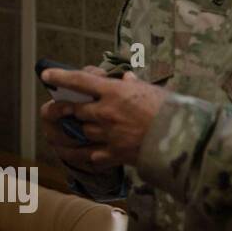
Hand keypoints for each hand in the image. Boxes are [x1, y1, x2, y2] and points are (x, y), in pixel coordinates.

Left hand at [40, 67, 169, 168]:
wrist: (185, 140)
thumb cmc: (173, 111)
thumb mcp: (153, 91)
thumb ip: (134, 85)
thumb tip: (127, 78)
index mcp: (115, 92)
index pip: (80, 81)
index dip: (61, 77)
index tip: (46, 75)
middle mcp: (106, 113)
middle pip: (74, 109)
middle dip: (65, 109)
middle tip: (59, 108)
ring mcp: (108, 134)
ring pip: (81, 131)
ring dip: (79, 130)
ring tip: (74, 129)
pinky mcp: (114, 154)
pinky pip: (91, 156)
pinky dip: (86, 155)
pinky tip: (84, 155)